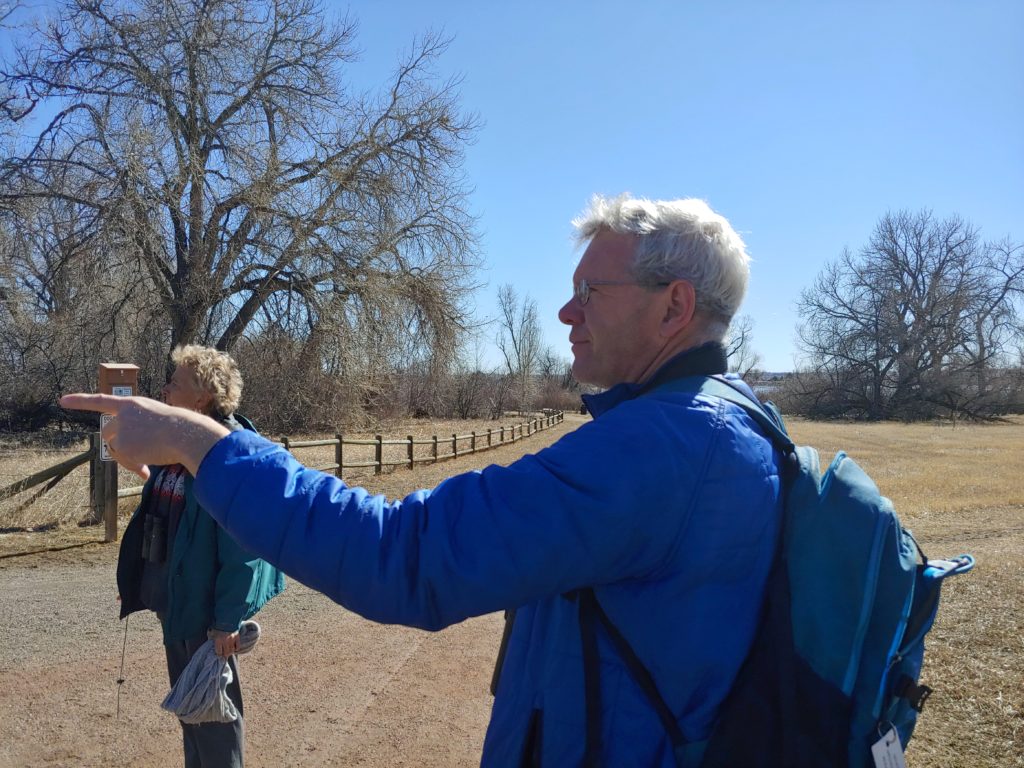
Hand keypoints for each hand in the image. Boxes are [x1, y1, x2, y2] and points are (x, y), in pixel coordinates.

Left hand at [59, 393, 229, 477]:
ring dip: (129, 458)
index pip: (101, 400)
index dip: (80, 401)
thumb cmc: (181, 428)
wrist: (186, 433)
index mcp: (133, 404)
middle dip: (118, 445)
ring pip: (116, 449)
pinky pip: (125, 462)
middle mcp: (123, 415)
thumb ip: (143, 429)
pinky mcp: (123, 446)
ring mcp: (122, 430)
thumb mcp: (159, 420)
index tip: (62, 401)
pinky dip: (135, 468)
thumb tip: (138, 455)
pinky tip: (147, 471)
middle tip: (135, 458)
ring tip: (148, 464)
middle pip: (108, 433)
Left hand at [209, 628, 240, 657]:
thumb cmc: (218, 626)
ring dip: (230, 652)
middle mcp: (225, 641)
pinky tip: (234, 648)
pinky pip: (238, 646)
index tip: (218, 654)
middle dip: (224, 655)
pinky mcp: (237, 637)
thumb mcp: (212, 632)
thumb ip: (211, 639)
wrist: (227, 618)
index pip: (219, 652)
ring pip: (232, 650)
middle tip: (224, 655)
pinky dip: (236, 648)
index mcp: (218, 640)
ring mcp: (232, 639)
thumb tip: (211, 644)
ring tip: (228, 652)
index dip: (218, 654)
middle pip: (226, 653)